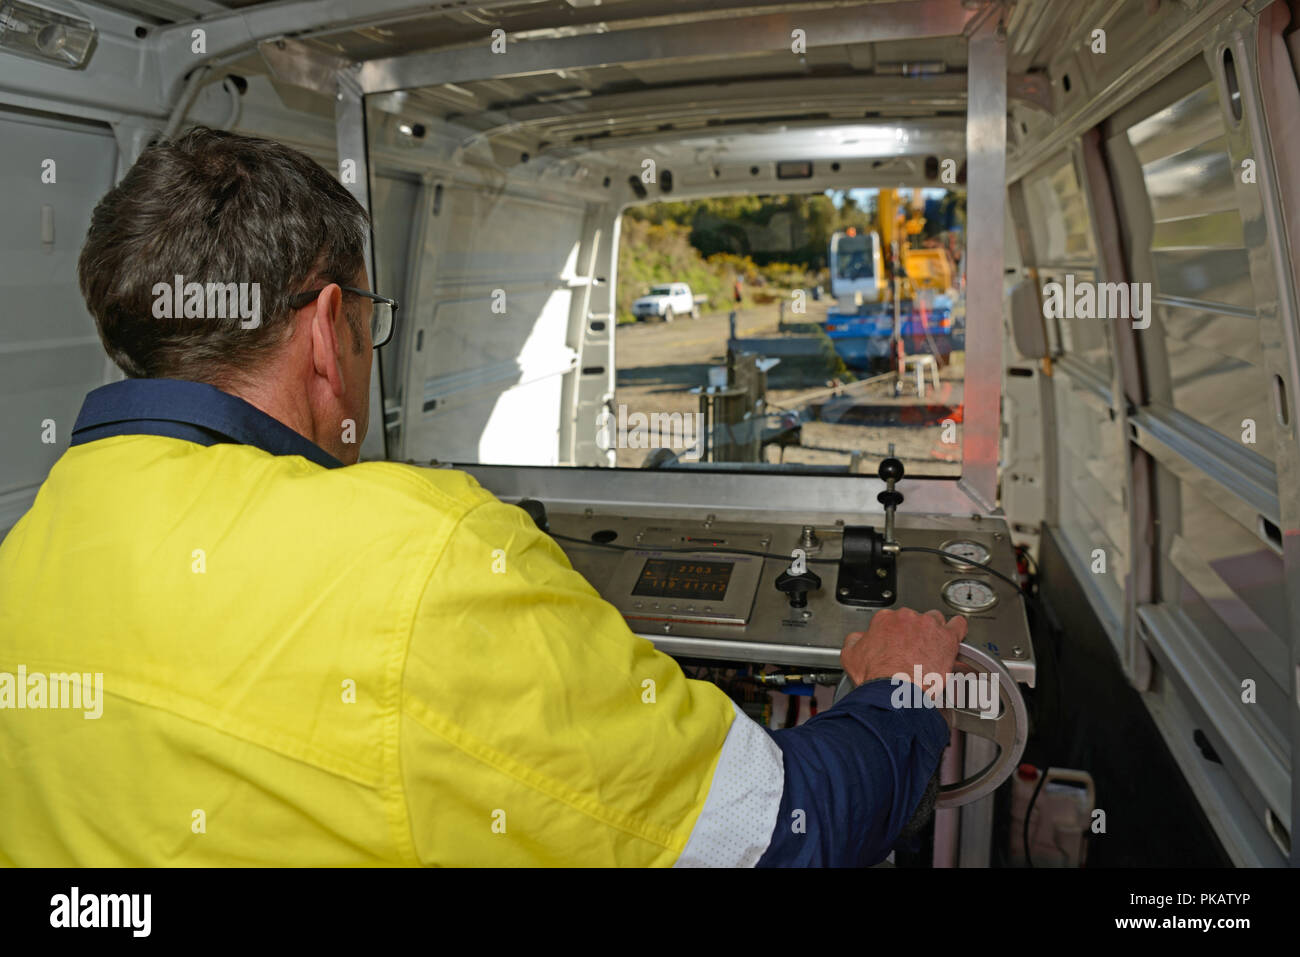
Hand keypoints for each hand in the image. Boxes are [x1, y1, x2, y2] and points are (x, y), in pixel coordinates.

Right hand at [840, 607, 966, 686]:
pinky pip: (958, 625)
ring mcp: (928, 626)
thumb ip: (854, 641)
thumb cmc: (877, 677)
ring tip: (932, 647)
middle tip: (912, 651)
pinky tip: (955, 636)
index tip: (896, 645)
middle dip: (914, 633)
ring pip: (935, 621)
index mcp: (884, 620)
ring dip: (934, 631)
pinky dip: (958, 629)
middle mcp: (907, 618)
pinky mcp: (947, 638)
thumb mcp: (850, 657)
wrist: (895, 692)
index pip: (891, 620)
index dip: (894, 634)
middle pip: (914, 620)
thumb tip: (858, 638)